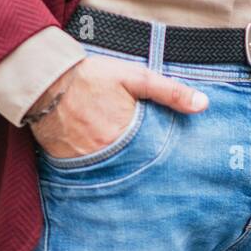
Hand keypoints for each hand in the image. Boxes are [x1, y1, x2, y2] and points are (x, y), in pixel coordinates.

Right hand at [28, 54, 208, 157]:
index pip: (153, 156)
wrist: (46, 81)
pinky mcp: (66, 164)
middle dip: (141, 167)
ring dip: (120, 170)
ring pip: (110, 172)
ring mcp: (85, 163)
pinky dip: (95, 169)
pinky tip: (101, 162)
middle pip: (132, 168)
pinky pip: (86, 174)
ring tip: (127, 165)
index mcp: (126, 135)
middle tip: (148, 165)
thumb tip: (204, 105)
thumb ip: (170, 92)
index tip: (171, 159)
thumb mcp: (135, 77)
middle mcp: (107, 155)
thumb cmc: (93, 76)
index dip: (161, 156)